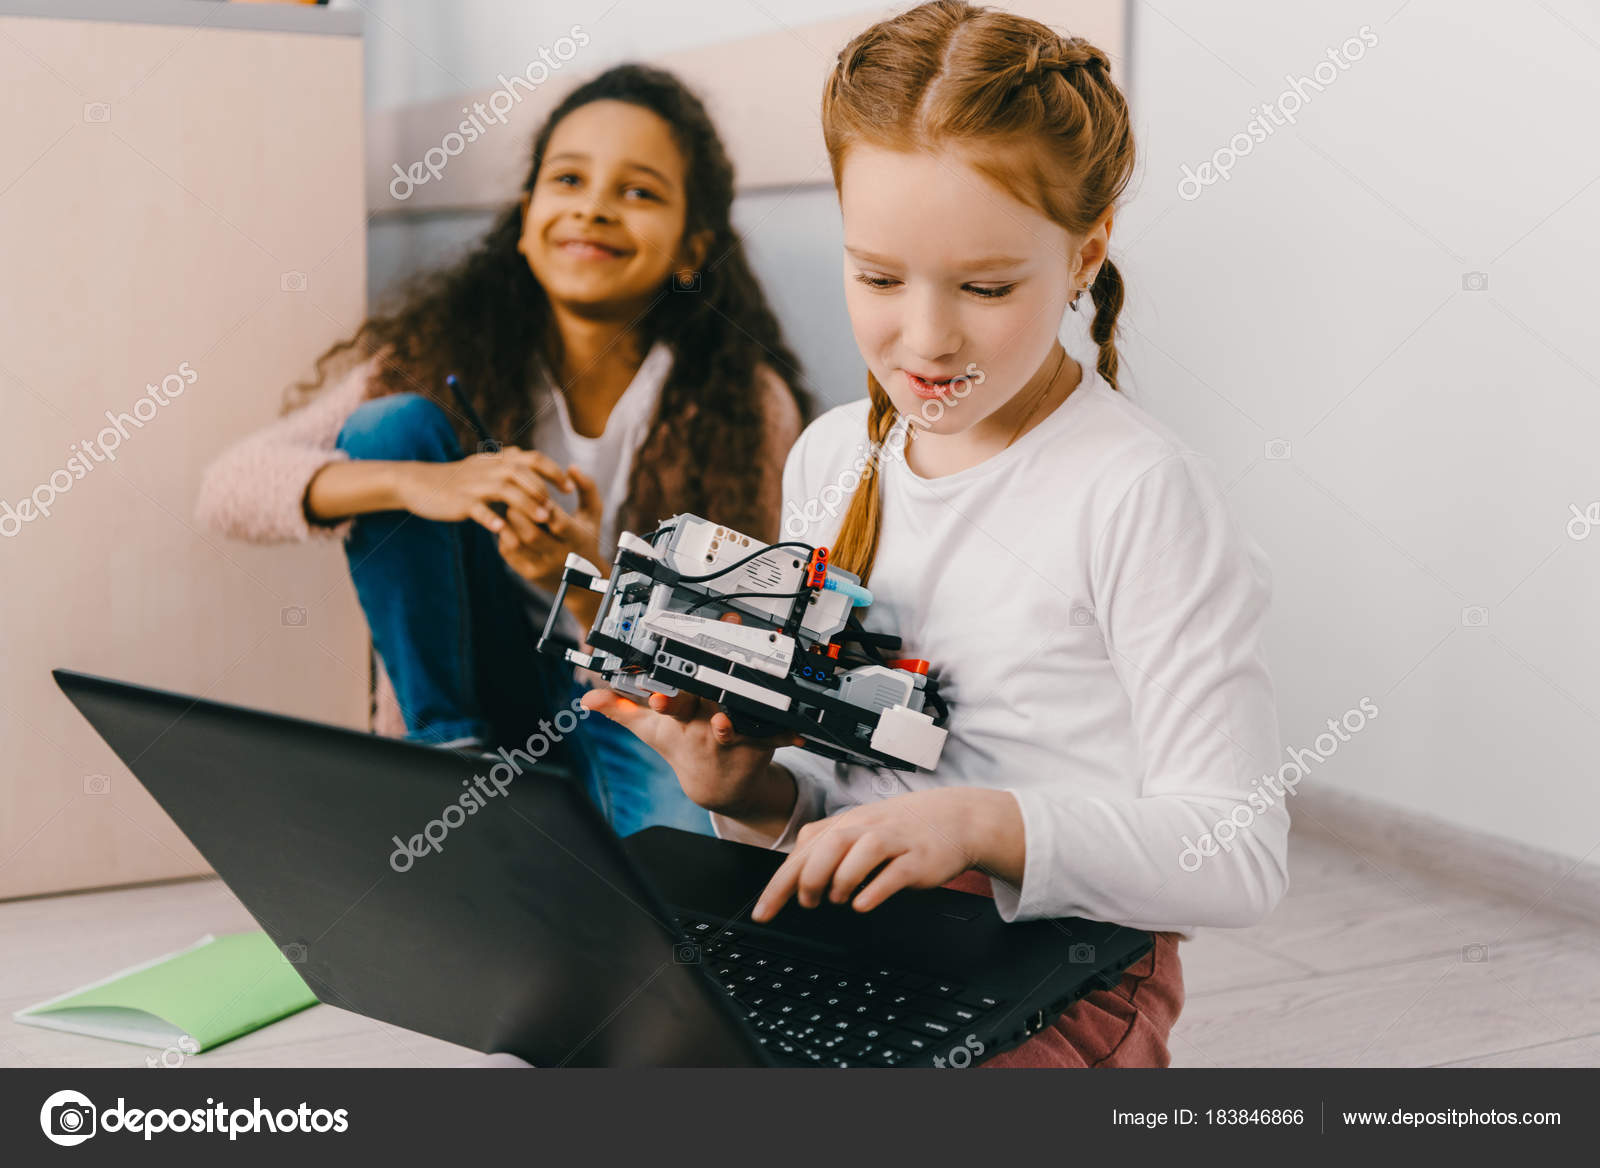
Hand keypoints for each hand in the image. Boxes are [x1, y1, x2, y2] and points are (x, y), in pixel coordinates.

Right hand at [394, 446, 569, 536]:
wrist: (420, 483)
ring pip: (505, 490)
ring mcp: (475, 485)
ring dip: (526, 504)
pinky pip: (478, 509)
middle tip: (558, 509)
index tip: (570, 489)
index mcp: (498, 461)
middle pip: (522, 473)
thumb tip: (533, 462)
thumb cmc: (458, 478)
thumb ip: (509, 463)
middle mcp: (489, 469)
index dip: (554, 472)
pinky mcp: (461, 501)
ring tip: (543, 519)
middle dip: (543, 490)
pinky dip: (491, 518)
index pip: (533, 459)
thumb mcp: (485, 466)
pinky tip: (502, 530)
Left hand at [495, 465, 604, 591]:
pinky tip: (508, 523)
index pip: (557, 521)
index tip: (536, 491)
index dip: (543, 505)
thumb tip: (572, 467)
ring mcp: (541, 567)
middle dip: (520, 511)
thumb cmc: (586, 538)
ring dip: (508, 522)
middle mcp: (559, 557)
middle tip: (514, 495)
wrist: (582, 582)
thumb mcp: (593, 514)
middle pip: (531, 533)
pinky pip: (508, 551)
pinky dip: (505, 533)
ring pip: (516, 542)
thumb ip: (587, 488)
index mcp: (577, 540)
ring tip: (508, 506)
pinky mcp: (527, 573)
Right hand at [578, 613, 804, 830]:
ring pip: (737, 721)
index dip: (664, 702)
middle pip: (706, 703)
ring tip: (734, 718)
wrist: (717, 786)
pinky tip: (798, 729)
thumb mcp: (651, 730)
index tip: (658, 701)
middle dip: (705, 694)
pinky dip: (787, 732)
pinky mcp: (760, 742)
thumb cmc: (684, 746)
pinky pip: (775, 734)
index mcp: (680, 718)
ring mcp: (733, 736)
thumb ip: (621, 709)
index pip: (670, 703)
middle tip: (706, 690)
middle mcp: (705, 725)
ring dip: (738, 720)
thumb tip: (587, 697)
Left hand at [752, 787, 1023, 921]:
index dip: (780, 882)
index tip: (763, 912)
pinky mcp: (918, 859)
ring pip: (855, 854)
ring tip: (836, 899)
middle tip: (807, 903)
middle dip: (807, 880)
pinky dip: (873, 891)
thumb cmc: (904, 828)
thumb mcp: (862, 828)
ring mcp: (893, 841)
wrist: (957, 818)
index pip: (804, 850)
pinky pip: (892, 874)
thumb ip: (828, 845)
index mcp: (848, 823)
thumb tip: (793, 873)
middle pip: (825, 847)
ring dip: (838, 882)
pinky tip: (863, 904)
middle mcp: (867, 828)